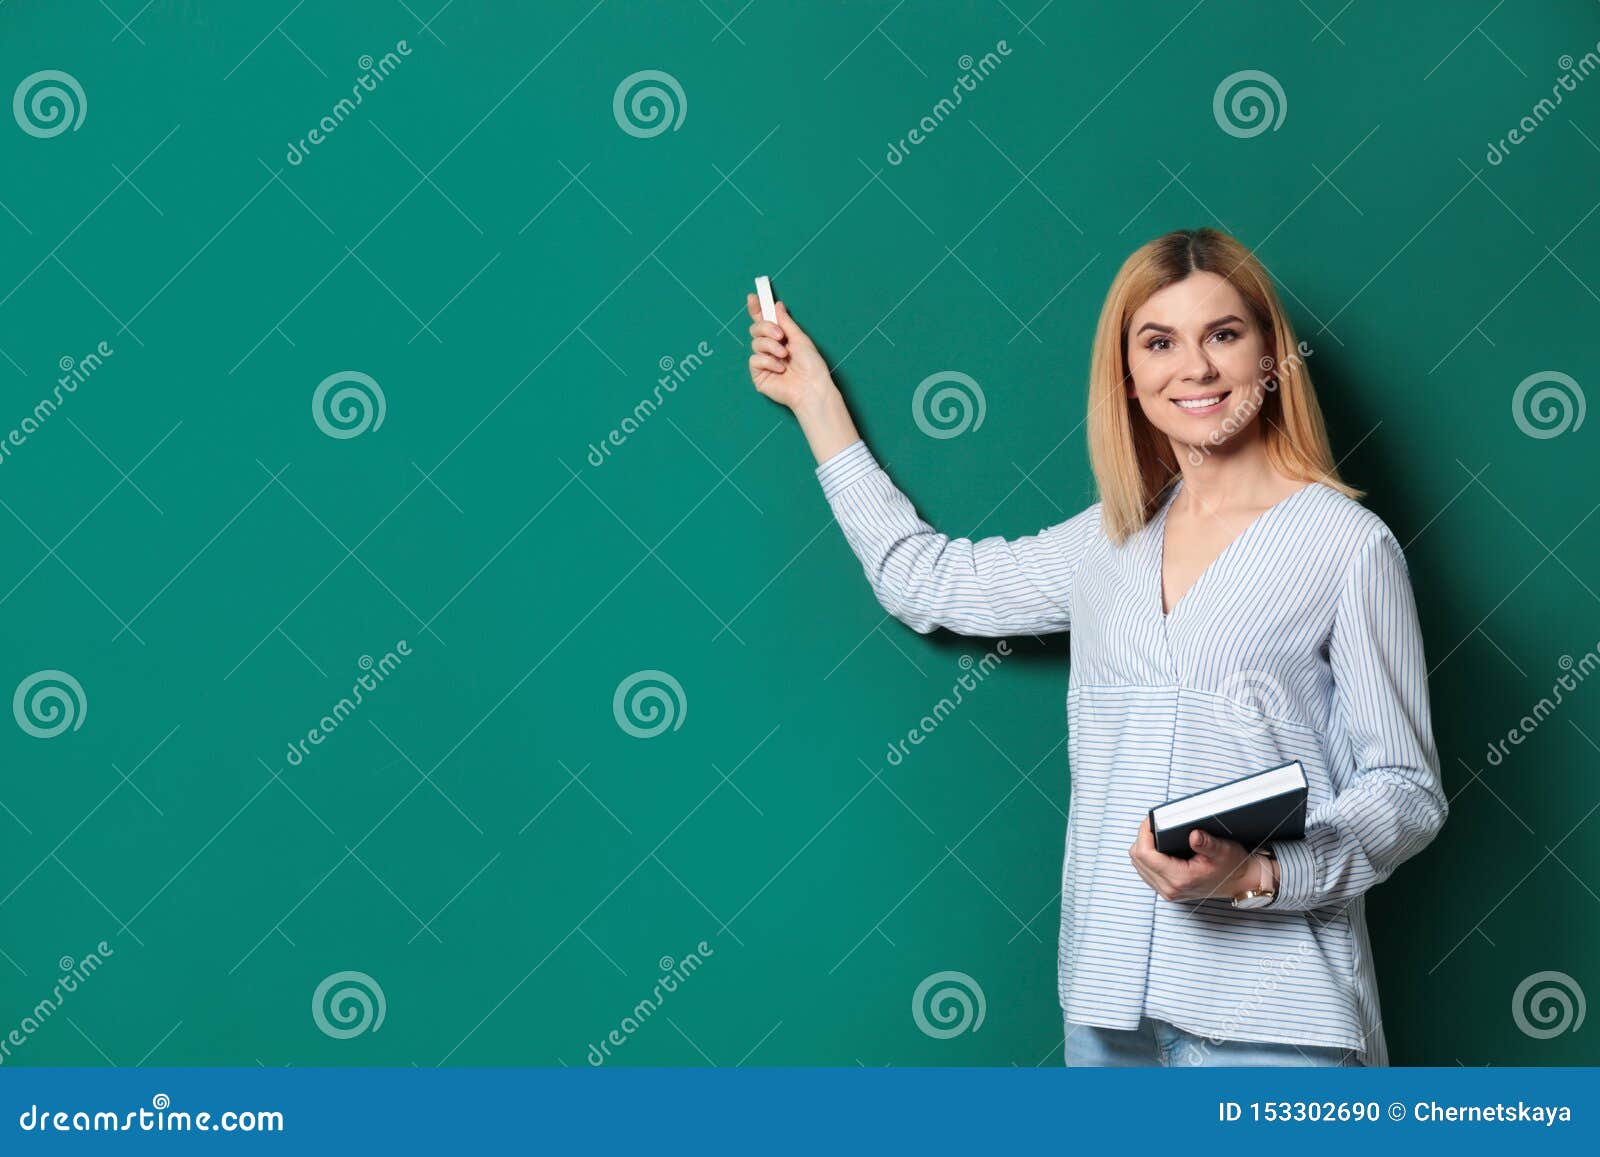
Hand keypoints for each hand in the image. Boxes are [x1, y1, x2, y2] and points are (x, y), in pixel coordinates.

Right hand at [745, 293, 836, 413]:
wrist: (811, 386)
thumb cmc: (811, 365)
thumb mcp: (799, 337)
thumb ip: (785, 322)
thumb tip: (776, 305)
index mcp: (780, 338)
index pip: (764, 320)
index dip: (757, 309)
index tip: (753, 297)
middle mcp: (770, 349)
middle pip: (756, 329)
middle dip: (766, 328)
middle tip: (780, 336)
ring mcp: (763, 361)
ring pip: (755, 343)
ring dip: (771, 347)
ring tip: (784, 356)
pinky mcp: (758, 375)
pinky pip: (754, 360)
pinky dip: (768, 362)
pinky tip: (780, 369)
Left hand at [1129, 817, 1257, 902]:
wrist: (1240, 882)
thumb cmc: (1232, 866)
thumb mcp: (1222, 850)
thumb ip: (1206, 842)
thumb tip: (1193, 835)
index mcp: (1179, 879)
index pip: (1145, 854)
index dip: (1144, 833)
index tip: (1151, 820)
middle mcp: (1169, 888)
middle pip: (1138, 859)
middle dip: (1142, 838)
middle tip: (1154, 824)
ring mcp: (1166, 891)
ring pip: (1139, 865)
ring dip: (1143, 848)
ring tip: (1155, 834)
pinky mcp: (1167, 890)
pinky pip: (1145, 871)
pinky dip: (1148, 857)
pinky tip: (1158, 848)